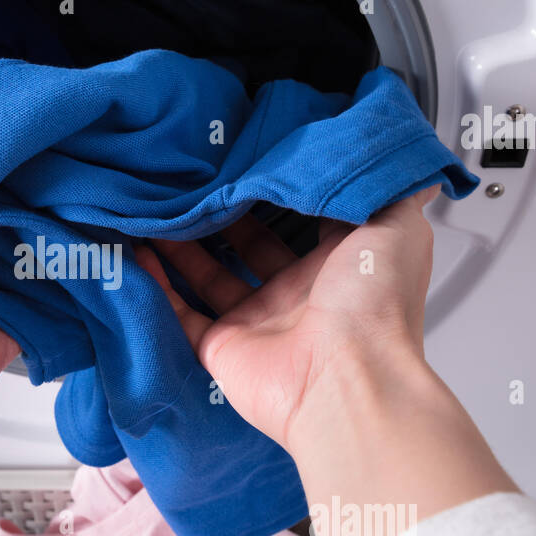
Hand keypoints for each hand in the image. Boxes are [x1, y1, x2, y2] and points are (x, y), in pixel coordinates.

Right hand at [137, 187, 439, 451]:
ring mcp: (258, 322)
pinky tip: (137, 253)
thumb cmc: (375, 306)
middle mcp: (297, 292)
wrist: (346, 379)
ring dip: (182, 243)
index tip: (248, 155)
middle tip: (195, 179)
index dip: (275, 188)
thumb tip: (386, 157)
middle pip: (249, 243)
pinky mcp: (223, 349)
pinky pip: (181, 314)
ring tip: (157, 207)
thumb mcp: (397, 225)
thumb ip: (388, 188)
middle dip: (222, 212)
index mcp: (336, 263)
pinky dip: (157, 286)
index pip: (302, 216)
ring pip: (209, 275)